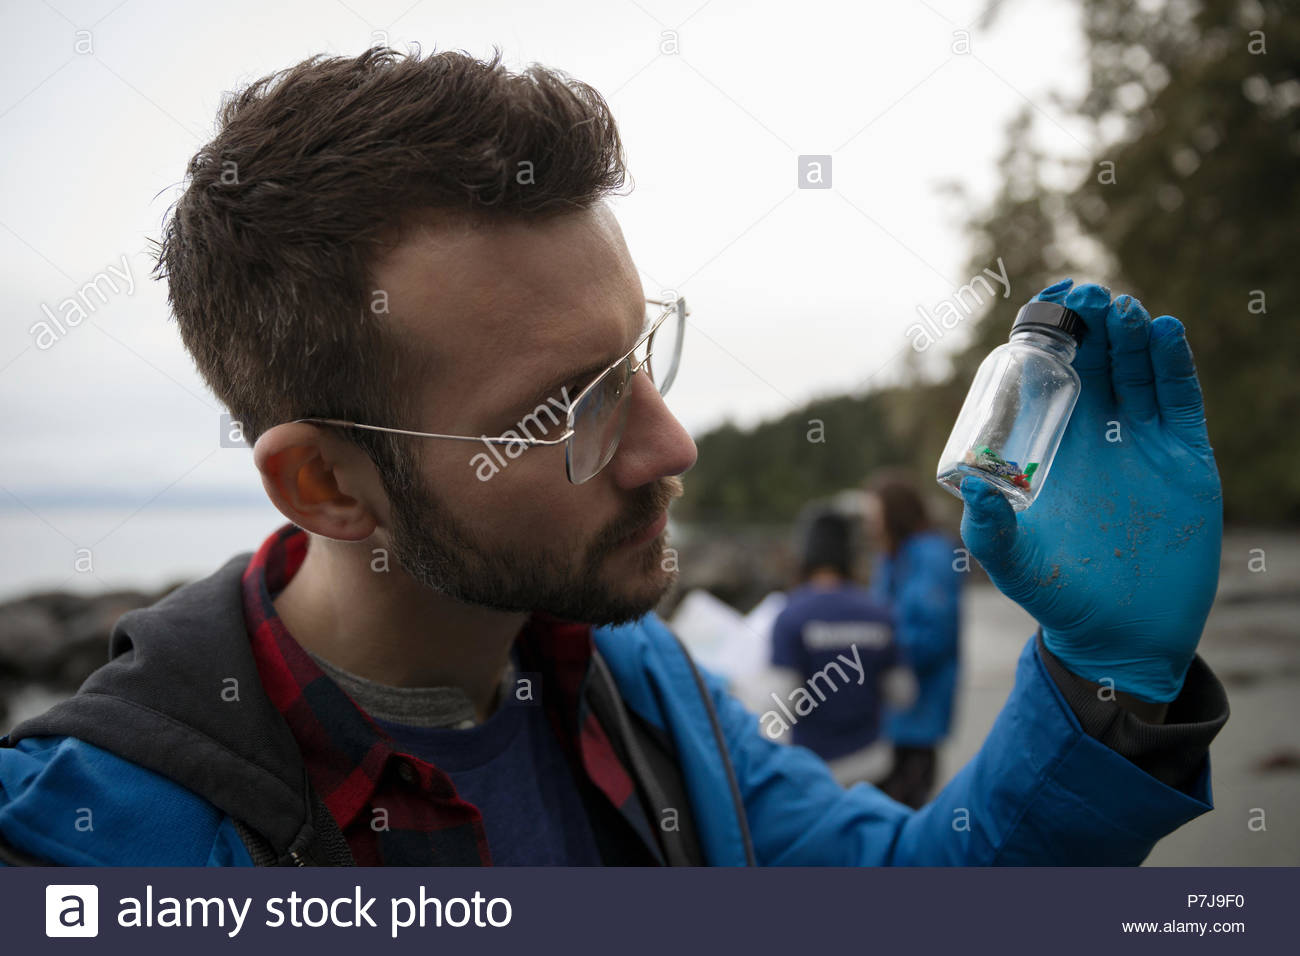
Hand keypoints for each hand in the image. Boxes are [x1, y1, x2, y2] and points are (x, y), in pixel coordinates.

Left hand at [957, 280, 1222, 702]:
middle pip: (1098, 359)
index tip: (1043, 303)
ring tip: (1121, 308)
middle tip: (1084, 294)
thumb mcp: (1013, 563)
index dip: (1048, 335)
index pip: (1049, 374)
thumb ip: (988, 529)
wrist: (1120, 638)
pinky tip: (1164, 333)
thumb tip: (966, 480)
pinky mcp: (1184, 460)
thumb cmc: (1058, 597)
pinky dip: (1174, 365)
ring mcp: (1144, 444)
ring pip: (1139, 370)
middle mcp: (1099, 435)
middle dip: (1092, 322)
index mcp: (1052, 445)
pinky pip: (1180, 401)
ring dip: (1131, 335)